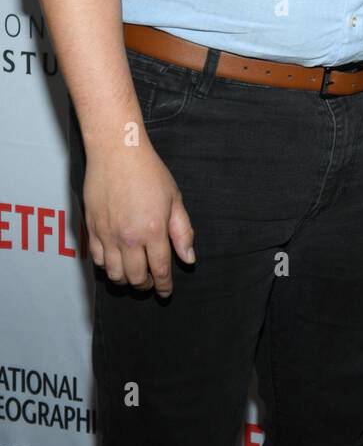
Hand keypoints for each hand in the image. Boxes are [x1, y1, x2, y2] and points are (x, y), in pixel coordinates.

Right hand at [83, 131, 195, 296]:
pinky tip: (115, 262)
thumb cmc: (149, 172)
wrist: (117, 152)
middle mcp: (129, 237)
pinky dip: (107, 267)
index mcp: (153, 231)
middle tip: (150, 283)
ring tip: (134, 276)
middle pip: (136, 278)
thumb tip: (188, 259)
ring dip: (125, 280)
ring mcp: (107, 235)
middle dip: (145, 285)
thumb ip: (182, 232)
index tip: (165, 292)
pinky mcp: (91, 229)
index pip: (161, 270)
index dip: (164, 286)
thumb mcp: (175, 199)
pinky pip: (97, 260)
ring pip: (114, 274)